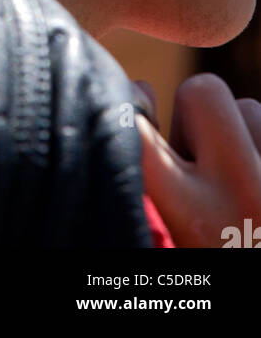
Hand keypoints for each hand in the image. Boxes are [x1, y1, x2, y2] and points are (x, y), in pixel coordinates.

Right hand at [136, 73, 260, 247]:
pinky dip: (259, 142)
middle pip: (200, 91)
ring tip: (233, 179)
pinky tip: (256, 180)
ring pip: (247, 105)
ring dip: (233, 132)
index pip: (139, 131)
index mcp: (196, 218)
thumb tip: (137, 111)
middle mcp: (244, 190)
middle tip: (192, 162)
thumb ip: (149, 193)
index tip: (126, 120)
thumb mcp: (172, 255)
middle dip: (190, 117)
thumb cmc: (209, 283)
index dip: (127, 112)